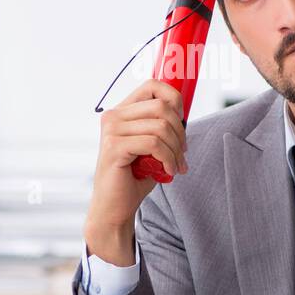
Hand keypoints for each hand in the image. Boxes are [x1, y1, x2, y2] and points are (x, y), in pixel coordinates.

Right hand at [84, 79, 186, 263]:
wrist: (115, 208)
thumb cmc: (134, 177)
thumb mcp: (151, 145)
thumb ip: (161, 126)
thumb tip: (183, 112)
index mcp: (121, 111)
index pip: (152, 86)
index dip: (174, 99)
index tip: (182, 122)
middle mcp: (113, 116)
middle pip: (161, 107)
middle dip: (180, 131)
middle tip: (183, 152)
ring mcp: (111, 131)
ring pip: (161, 126)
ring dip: (176, 149)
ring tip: (177, 165)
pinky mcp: (114, 148)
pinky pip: (153, 144)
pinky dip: (168, 158)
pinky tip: (169, 171)